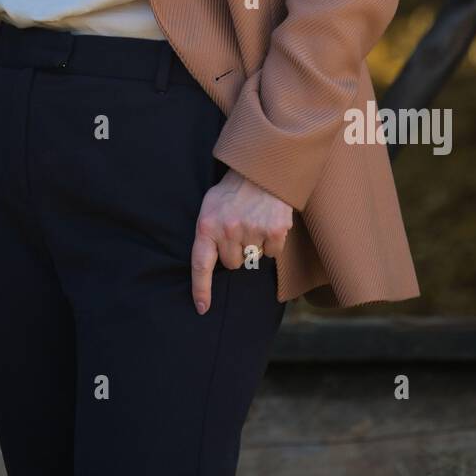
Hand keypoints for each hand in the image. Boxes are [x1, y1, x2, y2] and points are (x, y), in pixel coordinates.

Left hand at [191, 169, 292, 314]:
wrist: (261, 168)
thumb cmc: (233, 190)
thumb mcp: (211, 205)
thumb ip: (209, 232)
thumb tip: (213, 263)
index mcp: (207, 224)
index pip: (201, 264)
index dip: (201, 289)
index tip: (202, 308)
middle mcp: (228, 230)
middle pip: (232, 264)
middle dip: (236, 251)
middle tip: (240, 228)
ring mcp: (251, 231)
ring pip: (252, 259)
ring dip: (254, 245)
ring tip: (254, 220)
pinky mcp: (274, 231)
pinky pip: (272, 253)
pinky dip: (272, 242)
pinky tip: (268, 222)